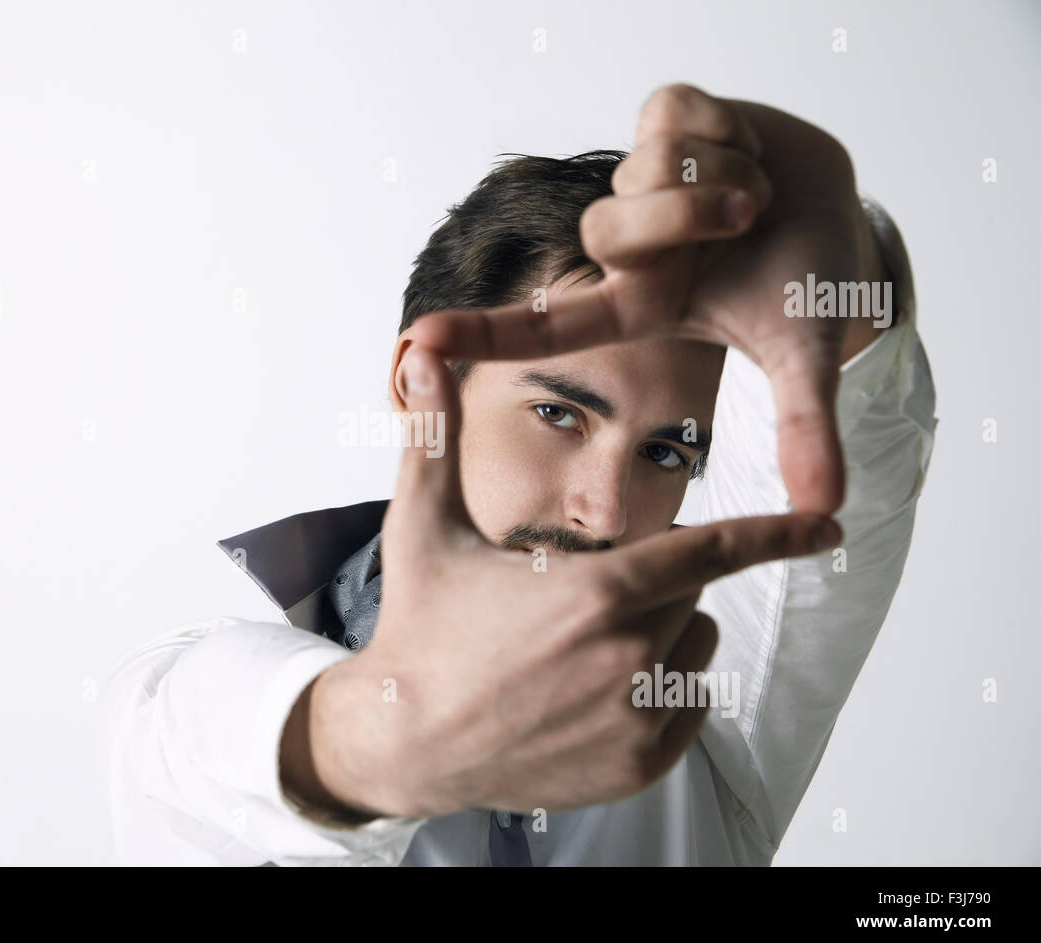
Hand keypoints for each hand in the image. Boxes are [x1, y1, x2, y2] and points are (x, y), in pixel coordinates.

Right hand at [305, 347, 840, 818]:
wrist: (407, 743)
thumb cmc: (419, 629)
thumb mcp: (421, 527)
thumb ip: (434, 438)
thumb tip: (421, 356)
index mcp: (595, 591)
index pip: (712, 551)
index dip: (777, 534)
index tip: (828, 525)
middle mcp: (629, 656)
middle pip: (688, 597)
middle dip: (648, 585)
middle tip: (571, 604)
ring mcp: (637, 718)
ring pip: (692, 649)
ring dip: (658, 637)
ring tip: (578, 651)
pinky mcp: (638, 765)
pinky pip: (687, 709)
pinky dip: (658, 695)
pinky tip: (590, 696)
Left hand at [408, 83, 888, 513]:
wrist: (841, 207)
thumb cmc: (805, 281)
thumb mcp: (803, 353)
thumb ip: (804, 426)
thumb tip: (828, 509)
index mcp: (639, 305)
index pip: (546, 327)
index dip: (484, 334)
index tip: (420, 341)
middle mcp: (624, 249)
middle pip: (604, 227)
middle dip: (686, 215)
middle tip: (748, 217)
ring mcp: (637, 183)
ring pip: (642, 168)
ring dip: (719, 177)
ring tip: (755, 196)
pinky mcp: (659, 120)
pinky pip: (675, 115)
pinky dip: (730, 131)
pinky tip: (748, 150)